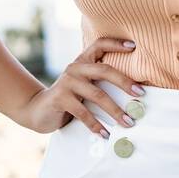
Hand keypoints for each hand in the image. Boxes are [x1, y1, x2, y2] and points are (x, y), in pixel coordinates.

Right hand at [14, 37, 144, 135]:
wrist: (38, 109)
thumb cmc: (69, 97)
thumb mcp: (83, 85)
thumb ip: (100, 82)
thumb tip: (134, 92)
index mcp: (83, 61)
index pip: (99, 45)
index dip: (116, 43)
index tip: (133, 46)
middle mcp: (75, 68)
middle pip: (105, 70)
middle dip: (125, 82)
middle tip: (141, 94)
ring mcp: (67, 82)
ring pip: (97, 95)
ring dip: (115, 111)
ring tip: (128, 122)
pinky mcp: (60, 98)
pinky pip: (83, 112)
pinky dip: (96, 125)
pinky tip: (105, 133)